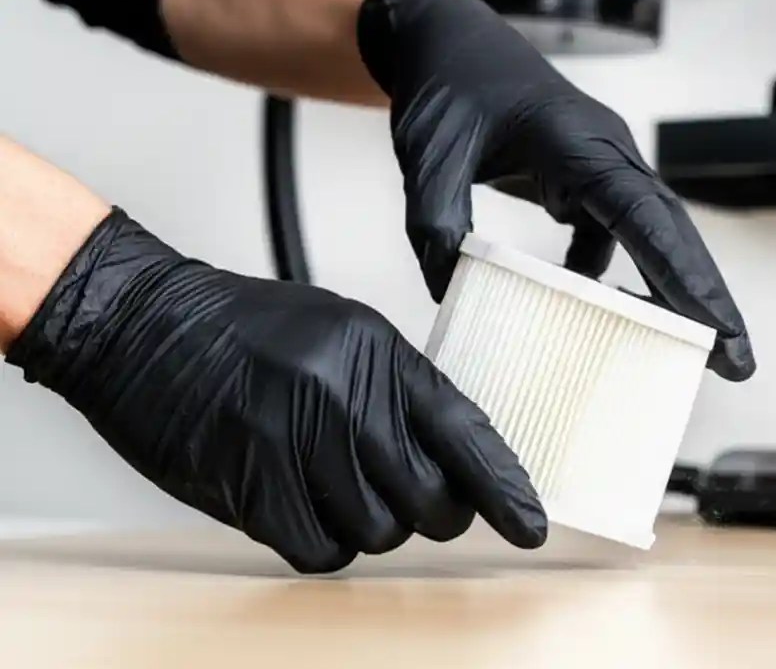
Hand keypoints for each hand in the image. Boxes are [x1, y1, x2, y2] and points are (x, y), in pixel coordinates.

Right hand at [6, 209, 545, 572]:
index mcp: (377, 351)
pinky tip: (303, 509)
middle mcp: (344, 395)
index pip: (465, 429)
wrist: (142, 326)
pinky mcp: (251, 484)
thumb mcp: (340, 331)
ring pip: (377, 531)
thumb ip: (398, 388)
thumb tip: (450, 454)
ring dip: (369, 525)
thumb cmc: (242, 329)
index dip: (505, 486)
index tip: (531, 525)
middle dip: (433, 514)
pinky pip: (319, 550)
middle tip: (413, 502)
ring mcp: (295, 440)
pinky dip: (321, 544)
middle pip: (429, 498)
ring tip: (335, 487)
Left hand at [357, 0, 755, 381]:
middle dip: (706, 297)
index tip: (717, 329)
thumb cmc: (446, 84)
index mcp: (577, 143)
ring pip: (653, 234)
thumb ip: (436, 223)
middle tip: (738, 361)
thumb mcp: (428, 156)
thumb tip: (451, 291)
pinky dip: (615, 276)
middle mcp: (604, 154)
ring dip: (674, 290)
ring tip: (698, 350)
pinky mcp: (582, 179)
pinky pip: (613, 234)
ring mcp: (599, 165)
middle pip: (671, 231)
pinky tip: (608, 314)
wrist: (445, 38)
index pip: (644, 216)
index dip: (683, 277)